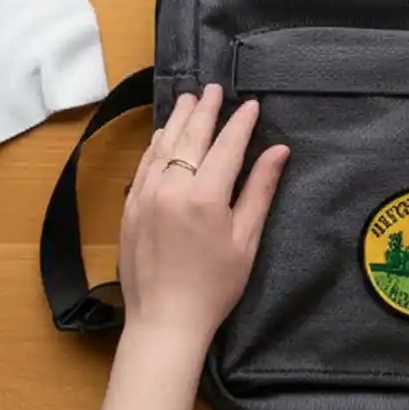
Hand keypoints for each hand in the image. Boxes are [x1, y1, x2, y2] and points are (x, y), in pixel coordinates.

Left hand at [118, 84, 289, 343]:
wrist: (165, 321)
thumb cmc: (214, 287)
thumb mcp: (246, 240)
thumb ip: (259, 191)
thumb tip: (278, 151)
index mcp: (206, 197)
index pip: (226, 146)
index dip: (240, 123)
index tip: (251, 104)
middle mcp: (171, 188)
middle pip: (191, 137)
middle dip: (205, 110)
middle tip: (214, 88)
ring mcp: (145, 196)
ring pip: (162, 145)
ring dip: (177, 120)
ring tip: (189, 99)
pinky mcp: (130, 207)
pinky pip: (144, 165)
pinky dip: (156, 145)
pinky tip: (162, 135)